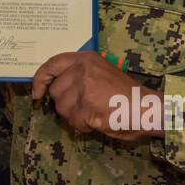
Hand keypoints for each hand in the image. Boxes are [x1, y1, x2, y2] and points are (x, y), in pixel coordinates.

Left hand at [30, 51, 162, 142]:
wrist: (148, 107)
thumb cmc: (126, 94)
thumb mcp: (100, 73)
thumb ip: (78, 75)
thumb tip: (51, 88)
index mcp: (85, 58)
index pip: (52, 64)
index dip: (40, 80)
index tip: (36, 93)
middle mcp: (82, 68)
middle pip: (55, 92)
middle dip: (66, 104)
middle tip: (86, 108)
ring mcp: (84, 85)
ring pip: (62, 109)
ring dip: (75, 116)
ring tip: (95, 113)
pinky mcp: (87, 103)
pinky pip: (74, 121)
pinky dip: (84, 126)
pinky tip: (99, 120)